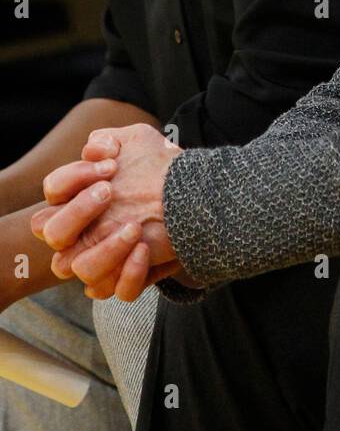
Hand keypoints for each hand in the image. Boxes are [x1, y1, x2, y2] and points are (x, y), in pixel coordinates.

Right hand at [32, 124, 182, 299]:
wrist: (197, 194)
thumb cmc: (162, 168)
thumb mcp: (139, 142)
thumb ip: (109, 139)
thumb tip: (95, 149)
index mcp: (79, 199)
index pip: (53, 192)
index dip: (72, 178)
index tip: (111, 165)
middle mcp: (84, 232)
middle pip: (52, 232)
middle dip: (78, 211)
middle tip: (110, 193)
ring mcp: (104, 258)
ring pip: (79, 269)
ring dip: (106, 248)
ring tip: (135, 227)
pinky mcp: (128, 277)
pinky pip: (114, 291)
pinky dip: (129, 273)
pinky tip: (146, 249)